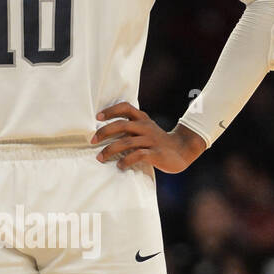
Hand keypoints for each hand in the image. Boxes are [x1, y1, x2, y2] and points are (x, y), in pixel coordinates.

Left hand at [91, 105, 205, 172]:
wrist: (182, 151)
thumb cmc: (157, 141)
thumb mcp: (145, 129)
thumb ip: (130, 127)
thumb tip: (104, 132)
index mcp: (142, 119)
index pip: (125, 107)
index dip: (111, 110)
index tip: (97, 117)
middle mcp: (145, 127)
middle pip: (121, 124)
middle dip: (104, 132)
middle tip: (92, 141)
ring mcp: (151, 140)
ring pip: (126, 142)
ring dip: (110, 150)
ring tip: (100, 158)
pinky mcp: (155, 154)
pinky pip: (138, 155)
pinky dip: (126, 161)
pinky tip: (120, 166)